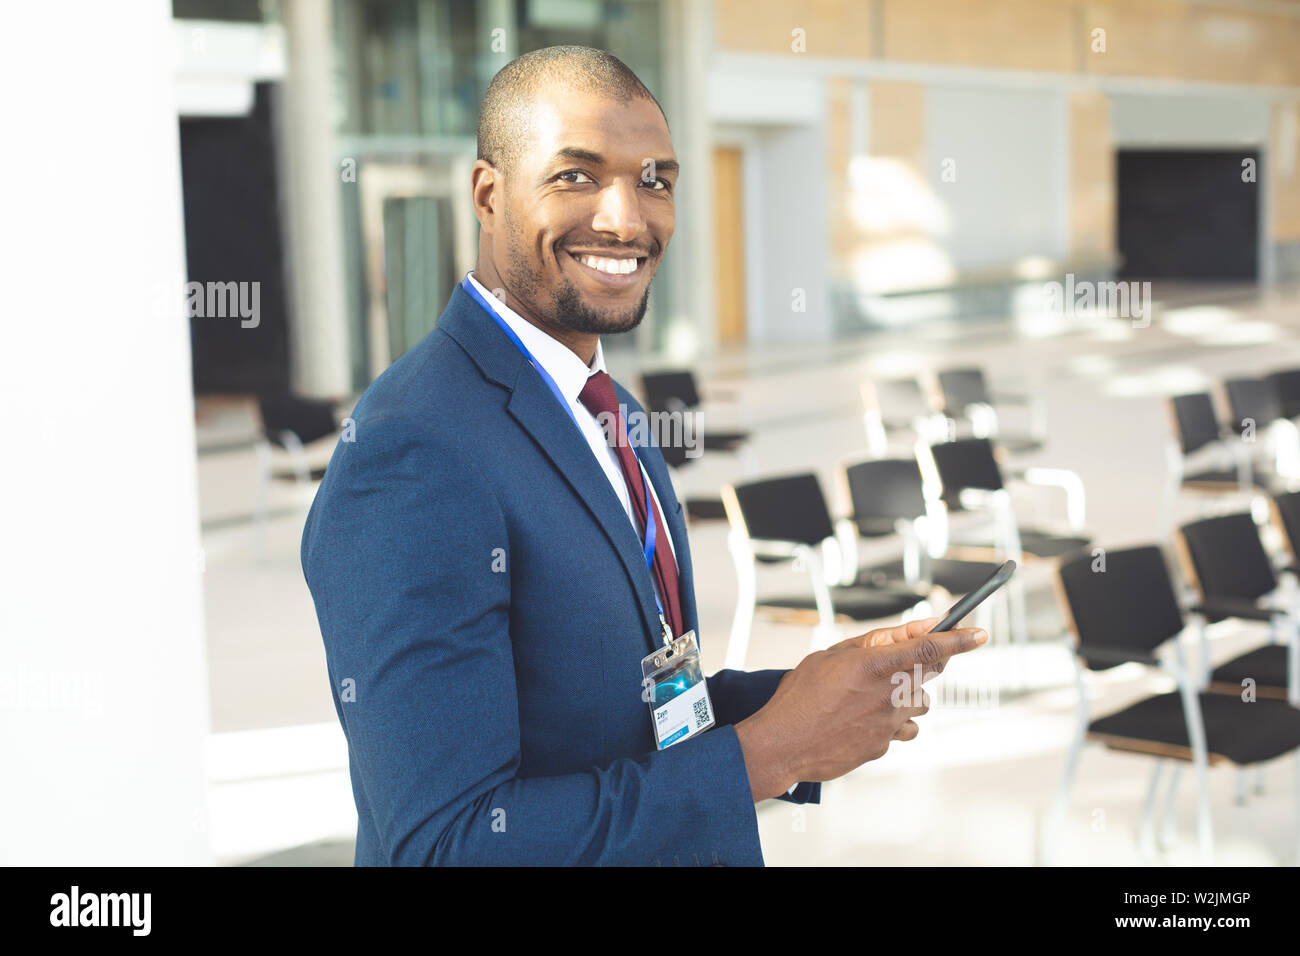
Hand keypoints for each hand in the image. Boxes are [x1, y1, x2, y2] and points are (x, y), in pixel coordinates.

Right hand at [734, 618, 986, 801]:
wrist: (783, 745)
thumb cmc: (801, 696)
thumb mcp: (832, 655)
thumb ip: (876, 640)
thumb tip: (914, 629)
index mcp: (875, 665)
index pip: (930, 648)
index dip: (959, 639)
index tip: (979, 634)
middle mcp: (889, 695)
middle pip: (928, 675)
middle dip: (918, 666)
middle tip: (890, 665)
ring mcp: (889, 724)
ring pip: (919, 705)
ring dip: (905, 697)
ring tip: (869, 697)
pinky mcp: (884, 746)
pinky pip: (902, 729)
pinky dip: (891, 722)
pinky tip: (864, 720)